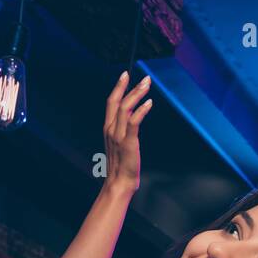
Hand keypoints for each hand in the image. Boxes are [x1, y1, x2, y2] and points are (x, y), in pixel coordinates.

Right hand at [103, 71, 151, 192]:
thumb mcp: (119, 144)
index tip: (125, 75)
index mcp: (108, 128)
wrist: (119, 182)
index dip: (118, 87)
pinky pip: (134, 122)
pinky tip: (149, 103)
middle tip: (143, 77)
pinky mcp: (128, 142)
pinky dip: (141, 110)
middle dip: (129, 86)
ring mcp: (118, 135)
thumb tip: (131, 120)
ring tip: (147, 85)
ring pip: (125, 108)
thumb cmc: (122, 165)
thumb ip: (122, 131)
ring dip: (137, 94)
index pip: (111, 102)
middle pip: (117, 101)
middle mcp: (111, 129)